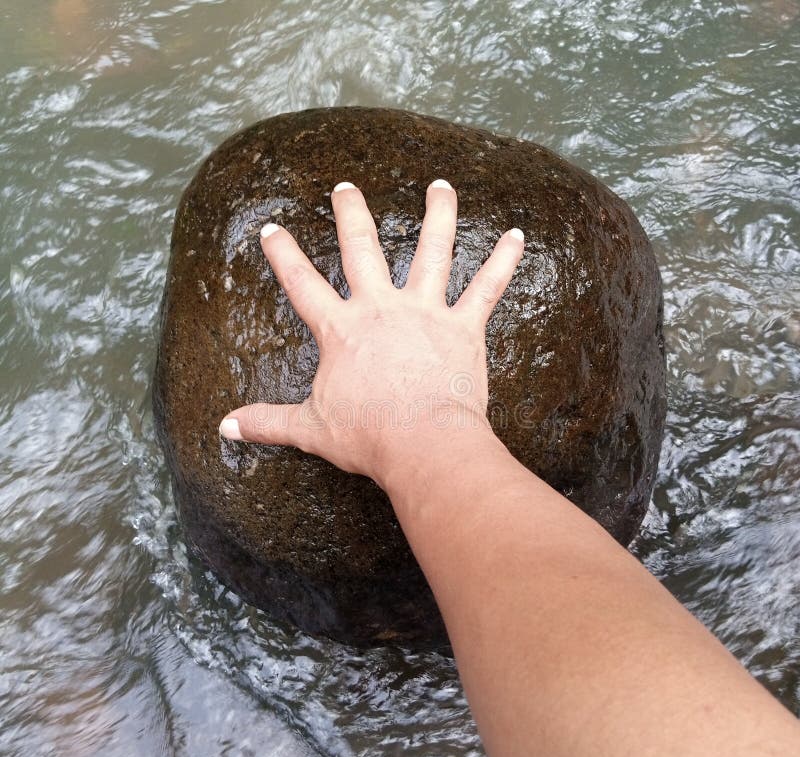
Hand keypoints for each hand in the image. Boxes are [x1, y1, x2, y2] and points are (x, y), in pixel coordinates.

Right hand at [218, 179, 523, 486]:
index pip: (303, 284)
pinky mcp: (463, 328)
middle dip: (352, 215)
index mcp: (342, 330)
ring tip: (441, 186)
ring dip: (438, 216)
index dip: (284, 255)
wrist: (422, 445)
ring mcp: (425, 313)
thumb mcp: (309, 428)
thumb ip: (267, 422)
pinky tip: (518, 236)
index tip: (273, 229)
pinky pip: (487, 287)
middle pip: (363, 250)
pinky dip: (503, 261)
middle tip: (346, 187)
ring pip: (432, 252)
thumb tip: (224, 428)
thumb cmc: (368, 437)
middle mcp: (382, 309)